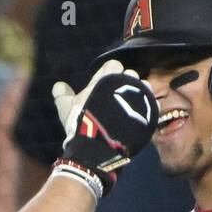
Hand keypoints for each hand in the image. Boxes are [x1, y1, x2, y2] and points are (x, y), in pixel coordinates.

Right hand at [54, 59, 157, 191]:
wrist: (98, 146)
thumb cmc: (81, 124)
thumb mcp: (67, 108)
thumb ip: (63, 95)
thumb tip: (58, 86)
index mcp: (106, 77)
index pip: (114, 65)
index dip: (110, 75)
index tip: (105, 89)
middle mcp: (124, 81)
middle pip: (129, 74)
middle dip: (124, 85)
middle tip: (115, 102)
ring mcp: (138, 95)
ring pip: (143, 86)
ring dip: (137, 94)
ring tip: (129, 110)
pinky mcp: (148, 109)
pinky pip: (153, 102)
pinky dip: (147, 107)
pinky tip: (139, 117)